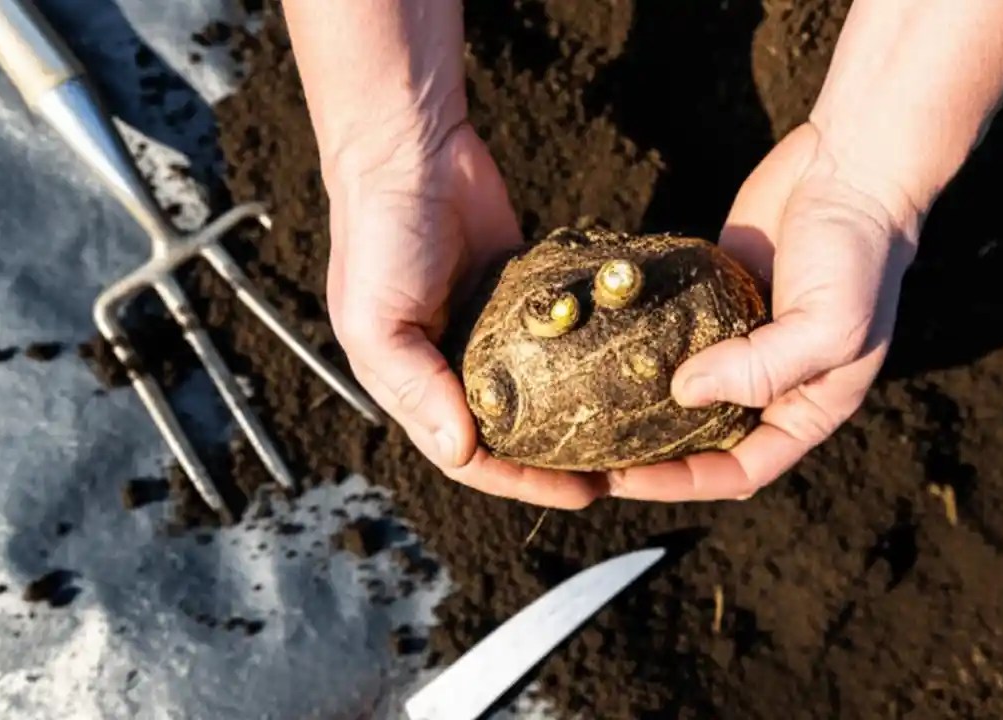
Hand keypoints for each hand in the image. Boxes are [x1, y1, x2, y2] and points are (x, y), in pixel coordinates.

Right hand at [325, 122, 605, 508]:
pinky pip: (557, 335)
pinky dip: (584, 355)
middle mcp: (451, 362)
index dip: (521, 480)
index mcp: (411, 381)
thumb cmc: (380, 234)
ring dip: (574, 414)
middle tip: (613, 474)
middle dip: (555, 458)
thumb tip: (461, 450)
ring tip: (625, 434)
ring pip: (538, 389)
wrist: (410, 149)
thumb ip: (417, 385)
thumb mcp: (378, 319)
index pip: (468, 453)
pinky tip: (620, 369)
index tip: (577, 491)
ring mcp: (490, 327)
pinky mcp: (523, 291)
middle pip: (509, 430)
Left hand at [607, 123, 921, 500]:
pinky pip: (669, 335)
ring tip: (582, 411)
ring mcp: (739, 340)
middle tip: (590, 455)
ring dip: (638, 405)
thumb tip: (682, 392)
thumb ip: (762, 369)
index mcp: (807, 407)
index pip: (742, 468)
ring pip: (682, 391)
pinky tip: (595, 348)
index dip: (685, 482)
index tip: (627, 478)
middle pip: (705, 441)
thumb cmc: (856, 254)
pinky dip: (638, 346)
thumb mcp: (828, 325)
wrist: (850, 168)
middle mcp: (771, 383)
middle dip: (651, 454)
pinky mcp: (713, 298)